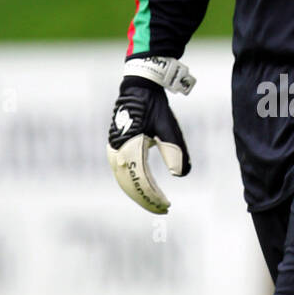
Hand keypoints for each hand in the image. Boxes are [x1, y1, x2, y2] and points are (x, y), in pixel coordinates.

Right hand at [107, 58, 192, 213]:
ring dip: (137, 192)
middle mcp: (117, 152)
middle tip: (162, 208)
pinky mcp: (115, 146)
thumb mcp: (168, 128)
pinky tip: (142, 187)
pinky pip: (120, 171)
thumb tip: (180, 174)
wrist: (139, 86)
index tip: (167, 205)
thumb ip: (174, 152)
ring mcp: (113, 149)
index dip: (153, 197)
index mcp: (129, 148)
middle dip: (145, 199)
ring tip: (154, 201)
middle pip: (129, 185)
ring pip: (123, 179)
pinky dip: (131, 182)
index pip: (141, 182)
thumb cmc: (154, 106)